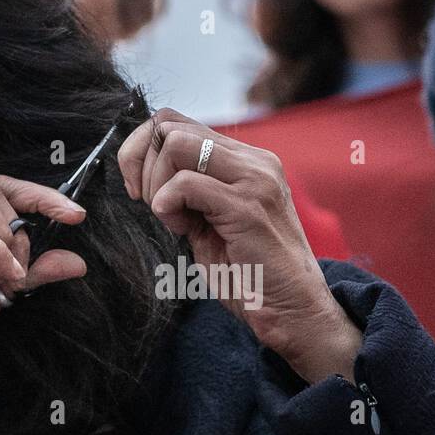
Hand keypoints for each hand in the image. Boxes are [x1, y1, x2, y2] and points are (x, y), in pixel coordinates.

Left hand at [116, 108, 359, 381]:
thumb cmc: (253, 276)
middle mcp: (255, 161)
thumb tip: (147, 172)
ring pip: (175, 145)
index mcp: (248, 161)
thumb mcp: (214, 224)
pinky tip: (182, 230)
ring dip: (157, 184)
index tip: (138, 189)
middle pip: (170, 125)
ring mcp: (254, 179)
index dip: (144, 149)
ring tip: (176, 221)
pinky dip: (168, 206)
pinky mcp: (247, 206)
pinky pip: (185, 184)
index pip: (177, 122)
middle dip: (143, 165)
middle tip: (152, 206)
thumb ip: (191, 193)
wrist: (296, 311)